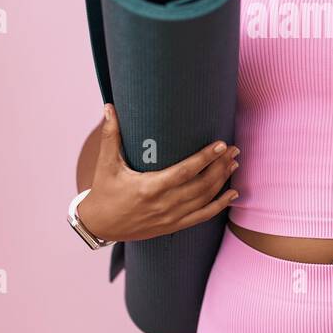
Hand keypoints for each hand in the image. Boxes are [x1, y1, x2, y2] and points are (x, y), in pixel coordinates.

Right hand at [80, 104, 239, 242]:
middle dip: (220, 166)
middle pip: (201, 184)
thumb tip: (109, 107)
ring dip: (222, 181)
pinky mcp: (172, 226)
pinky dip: (219, 206)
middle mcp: (163, 204)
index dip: (205, 157)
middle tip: (234, 149)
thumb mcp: (106, 163)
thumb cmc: (104, 191)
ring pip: (204, 199)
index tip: (221, 144)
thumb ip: (110, 134)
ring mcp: (170, 218)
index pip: (185, 171)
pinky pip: (202, 217)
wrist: (99, 225)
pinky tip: (232, 195)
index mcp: (149, 187)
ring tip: (234, 164)